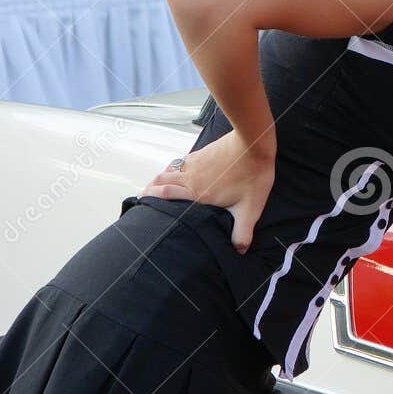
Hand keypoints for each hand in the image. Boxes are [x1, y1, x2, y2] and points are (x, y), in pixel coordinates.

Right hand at [141, 128, 275, 253]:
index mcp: (198, 194)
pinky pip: (178, 162)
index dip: (151, 201)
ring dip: (157, 179)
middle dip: (148, 191)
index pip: (166, 197)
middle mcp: (191, 178)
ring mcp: (194, 164)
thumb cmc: (252, 175)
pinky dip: (170, 168)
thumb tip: (239, 251)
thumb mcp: (250, 208)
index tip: (141, 208)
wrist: (252, 142)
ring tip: (151, 186)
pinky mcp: (200, 154)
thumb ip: (243, 232)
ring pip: (167, 171)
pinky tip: (173, 170)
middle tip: (140, 198)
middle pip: (161, 183)